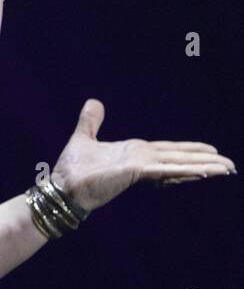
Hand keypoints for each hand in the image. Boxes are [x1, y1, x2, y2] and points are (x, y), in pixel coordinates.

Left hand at [50, 99, 235, 214]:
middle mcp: (141, 160)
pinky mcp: (135, 172)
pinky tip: (203, 171)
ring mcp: (140, 167)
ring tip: (227, 168)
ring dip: (203, 166)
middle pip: (179, 158)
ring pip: (178, 164)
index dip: (189, 150)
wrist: (61, 186)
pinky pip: (165, 170)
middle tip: (230, 164)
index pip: (168, 150)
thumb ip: (91, 121)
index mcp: (135, 152)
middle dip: (205, 160)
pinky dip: (184, 170)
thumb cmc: (72, 168)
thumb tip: (94, 102)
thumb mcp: (84, 137)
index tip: (211, 151)